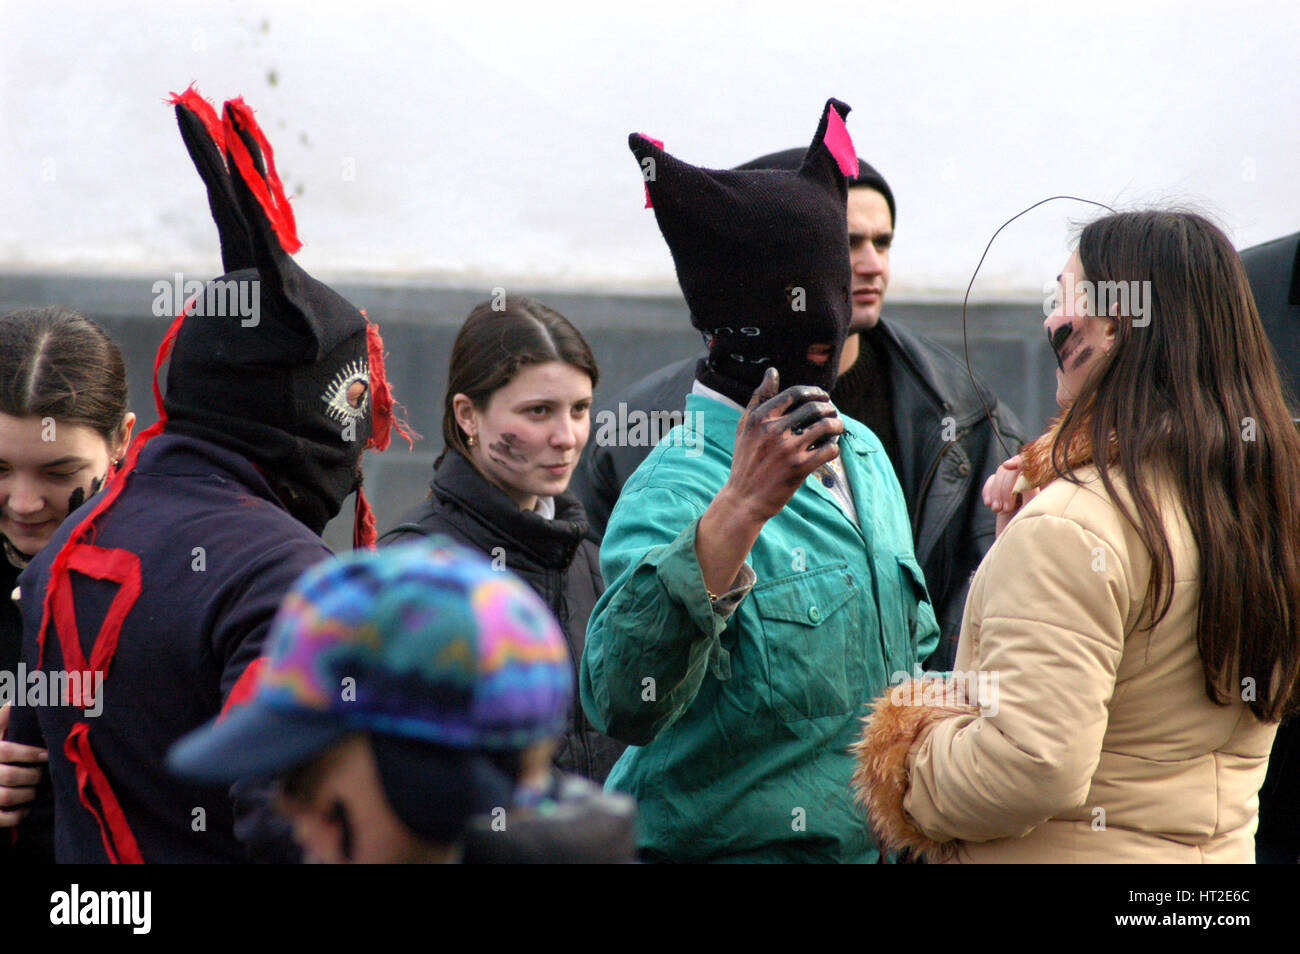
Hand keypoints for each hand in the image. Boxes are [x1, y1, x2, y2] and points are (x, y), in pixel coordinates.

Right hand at [0, 703, 46, 826]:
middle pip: (10, 776)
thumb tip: (21, 696)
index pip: (5, 750)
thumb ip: (3, 715)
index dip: (29, 753)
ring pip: (7, 796)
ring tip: (37, 789)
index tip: (47, 754)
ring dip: (28, 794)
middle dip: (33, 776)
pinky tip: (26, 809)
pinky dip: (18, 816)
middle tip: (43, 773)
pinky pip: (2, 818)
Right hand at [721, 367, 844, 523]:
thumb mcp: (745, 426)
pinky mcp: (799, 468)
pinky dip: (834, 446)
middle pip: (814, 408)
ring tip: (837, 427)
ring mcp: (788, 450)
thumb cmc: (746, 460)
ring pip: (825, 427)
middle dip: (829, 408)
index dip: (815, 392)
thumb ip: (760, 398)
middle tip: (833, 413)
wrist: (744, 498)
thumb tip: (772, 372)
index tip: (823, 396)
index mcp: (760, 418)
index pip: (796, 393)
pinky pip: (828, 450)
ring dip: (837, 425)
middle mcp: (773, 431)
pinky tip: (830, 447)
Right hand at [982, 454, 1038, 537]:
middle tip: (1005, 508)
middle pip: (1014, 467)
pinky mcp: (1004, 492)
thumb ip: (1028, 485)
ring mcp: (1017, 487)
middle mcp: (1033, 482)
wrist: (1017, 548)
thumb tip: (1021, 466)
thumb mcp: (1032, 507)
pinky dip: (988, 490)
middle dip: (1005, 486)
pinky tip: (989, 504)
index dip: (1019, 460)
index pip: (1033, 462)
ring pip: (1002, 472)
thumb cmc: (1030, 531)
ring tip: (998, 509)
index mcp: (1046, 483)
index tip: (1008, 466)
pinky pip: (992, 480)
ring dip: (996, 490)